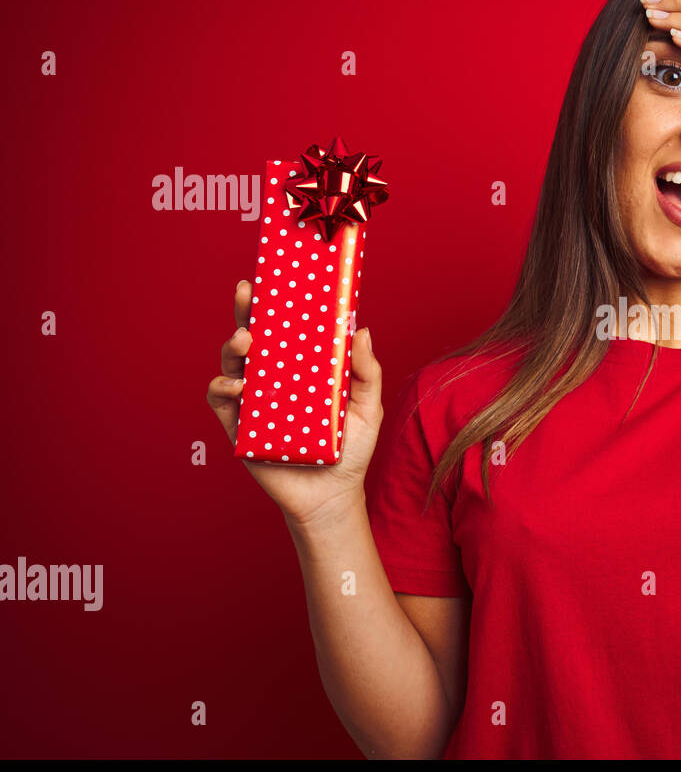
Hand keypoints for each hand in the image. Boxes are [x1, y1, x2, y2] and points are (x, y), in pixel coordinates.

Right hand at [205, 279, 383, 528]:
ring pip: (233, 364)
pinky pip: (220, 401)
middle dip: (246, 311)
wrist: (333, 497)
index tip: (276, 274)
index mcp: (303, 369)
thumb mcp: (368, 407)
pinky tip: (238, 386)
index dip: (277, 302)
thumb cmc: (351, 450)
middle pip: (254, 338)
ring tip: (247, 341)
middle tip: (248, 292)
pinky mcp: (239, 427)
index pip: (286, 329)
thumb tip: (361, 328)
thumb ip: (367, 370)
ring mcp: (254, 402)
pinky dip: (223, 388)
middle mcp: (274, 380)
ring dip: (234, 347)